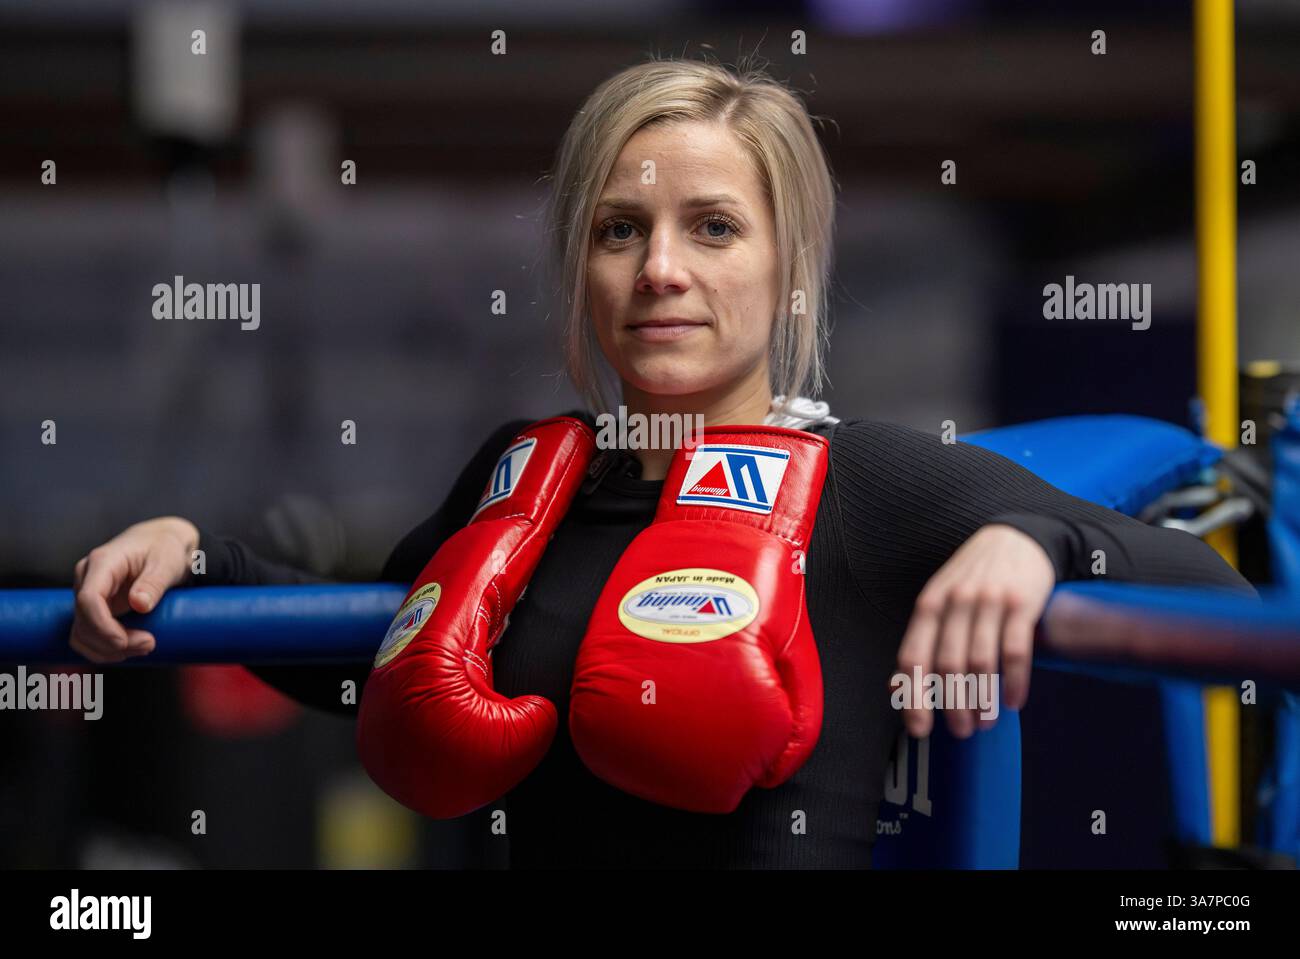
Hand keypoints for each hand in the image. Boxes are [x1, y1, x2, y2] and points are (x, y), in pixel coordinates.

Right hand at [69, 516, 199, 662]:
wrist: (161, 543)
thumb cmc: (164, 548)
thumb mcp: (167, 561)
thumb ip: (153, 582)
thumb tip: (139, 604)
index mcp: (103, 562)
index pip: (88, 599)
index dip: (102, 626)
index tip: (124, 642)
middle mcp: (87, 578)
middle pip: (83, 620)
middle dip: (112, 641)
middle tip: (149, 644)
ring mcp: (87, 594)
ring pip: (81, 633)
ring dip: (108, 650)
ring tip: (145, 647)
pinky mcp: (93, 608)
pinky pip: (86, 635)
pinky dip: (103, 649)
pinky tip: (129, 649)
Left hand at [895, 523, 1054, 738]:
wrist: (1017, 538)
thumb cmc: (973, 578)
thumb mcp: (940, 599)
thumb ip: (924, 639)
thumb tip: (898, 687)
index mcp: (929, 605)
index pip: (913, 656)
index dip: (914, 696)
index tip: (919, 728)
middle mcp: (955, 602)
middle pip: (948, 665)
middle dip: (953, 706)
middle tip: (961, 731)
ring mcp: (989, 602)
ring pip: (981, 662)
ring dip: (982, 700)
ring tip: (985, 722)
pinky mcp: (1022, 603)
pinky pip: (1016, 650)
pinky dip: (1014, 682)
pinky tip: (1012, 701)